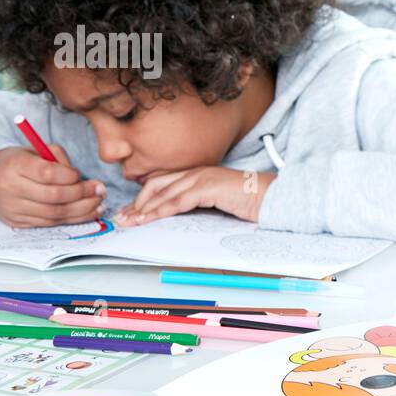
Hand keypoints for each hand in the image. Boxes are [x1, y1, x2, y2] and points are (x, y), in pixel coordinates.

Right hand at [0, 145, 106, 227]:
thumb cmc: (20, 163)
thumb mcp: (36, 150)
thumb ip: (59, 158)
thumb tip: (82, 179)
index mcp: (14, 165)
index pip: (47, 174)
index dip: (70, 176)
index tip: (80, 174)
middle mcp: (10, 189)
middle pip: (54, 197)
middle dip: (82, 194)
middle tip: (100, 189)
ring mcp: (13, 208)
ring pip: (55, 214)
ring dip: (83, 209)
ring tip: (99, 202)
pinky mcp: (18, 223)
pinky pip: (51, 223)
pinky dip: (73, 219)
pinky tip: (88, 212)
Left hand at [114, 167, 275, 225]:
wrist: (272, 198)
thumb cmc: (249, 202)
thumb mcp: (217, 202)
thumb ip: (199, 203)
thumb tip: (179, 216)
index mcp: (198, 173)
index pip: (162, 182)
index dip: (142, 198)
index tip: (130, 212)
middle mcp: (196, 172)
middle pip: (156, 185)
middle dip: (136, 203)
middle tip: (123, 218)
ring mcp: (202, 178)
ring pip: (163, 193)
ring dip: (143, 210)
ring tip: (129, 222)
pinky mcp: (208, 188)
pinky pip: (177, 201)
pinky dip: (159, 211)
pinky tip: (148, 220)